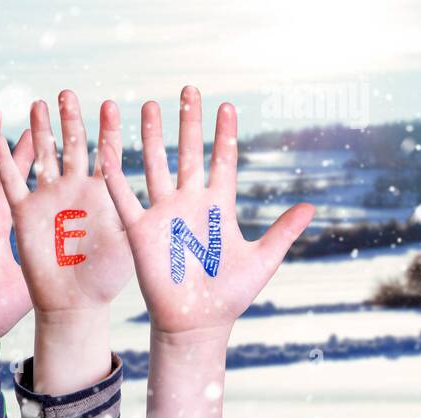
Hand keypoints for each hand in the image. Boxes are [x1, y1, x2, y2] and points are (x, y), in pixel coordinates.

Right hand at [0, 92, 133, 393]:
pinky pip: (12, 183)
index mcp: (103, 193)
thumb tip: (162, 190)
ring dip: (39, 131)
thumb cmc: (108, 278)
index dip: (107, 129)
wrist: (74, 303)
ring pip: (42, 156)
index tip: (110, 104)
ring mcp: (48, 199)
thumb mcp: (130, 242)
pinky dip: (5, 163)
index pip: (105, 151)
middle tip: (67, 92)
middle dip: (69, 119)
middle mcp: (74, 189)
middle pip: (71, 145)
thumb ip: (137, 213)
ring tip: (37, 105)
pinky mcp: (24, 214)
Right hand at [98, 87, 313, 337]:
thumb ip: (283, 231)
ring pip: (157, 165)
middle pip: (189, 153)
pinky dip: (116, 176)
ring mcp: (164, 214)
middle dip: (189, 122)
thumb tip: (313, 207)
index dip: (225, 134)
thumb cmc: (230, 296)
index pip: (223, 161)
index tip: (226, 106)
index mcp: (219, 207)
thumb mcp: (263, 260)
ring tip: (150, 106)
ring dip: (153, 137)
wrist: (196, 324)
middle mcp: (190, 204)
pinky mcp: (140, 231)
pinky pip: (125, 198)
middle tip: (189, 91)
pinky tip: (108, 150)